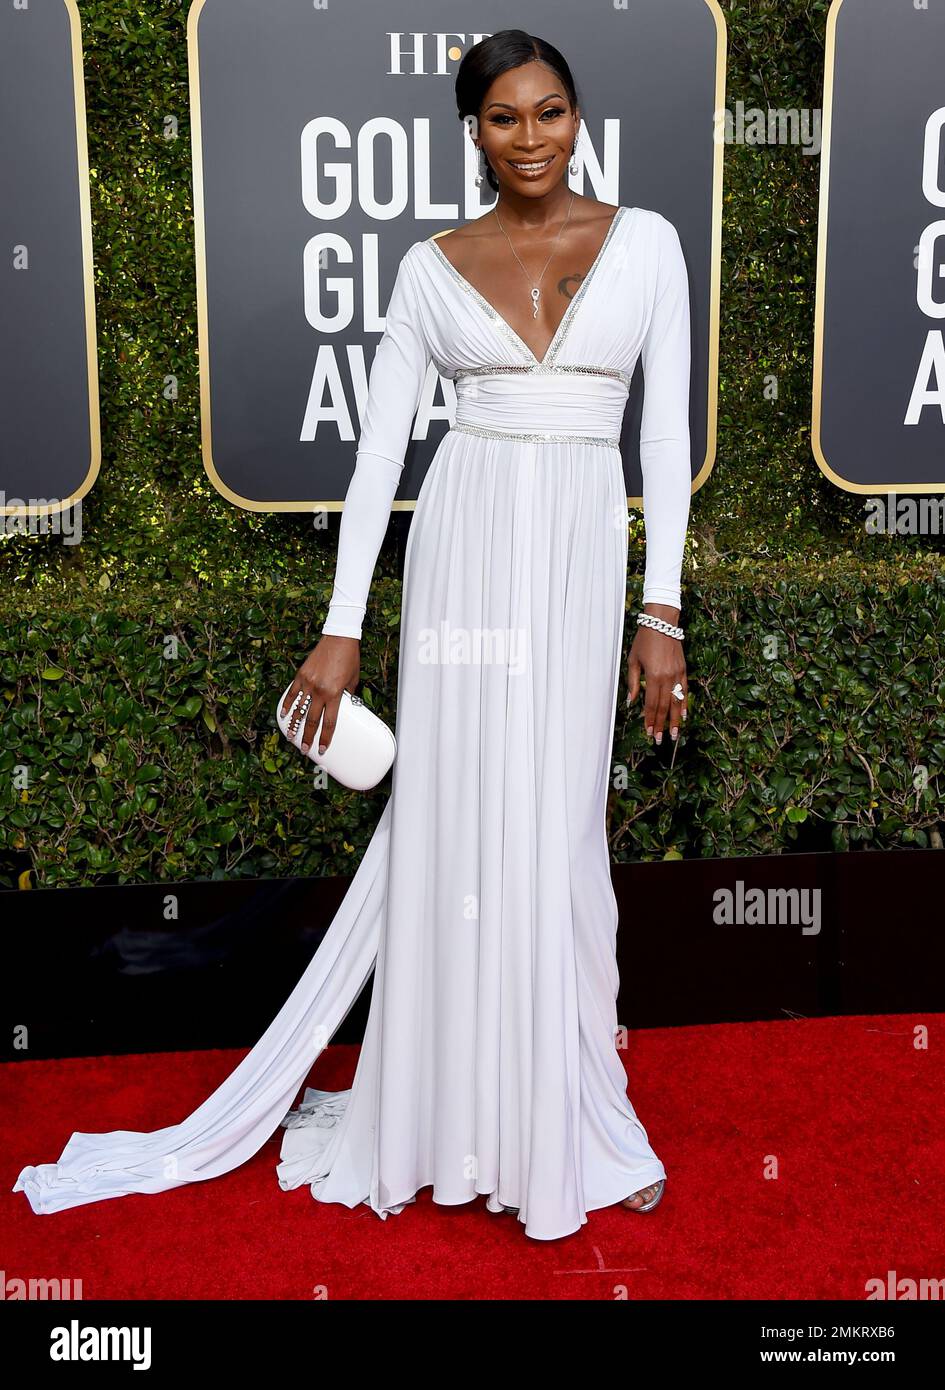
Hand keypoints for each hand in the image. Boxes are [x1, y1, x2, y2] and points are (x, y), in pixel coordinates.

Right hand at [280, 635, 360, 754]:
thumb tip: (345, 707)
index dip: (325, 737)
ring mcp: (308, 683)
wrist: (339, 638)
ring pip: (298, 709)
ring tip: (290, 736)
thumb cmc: (349, 659)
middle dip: (308, 737)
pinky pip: (292, 693)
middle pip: (312, 720)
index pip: (329, 722)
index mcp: (334, 694)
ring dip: (294, 725)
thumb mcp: (353, 681)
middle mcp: (320, 690)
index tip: (321, 748)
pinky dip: (287, 704)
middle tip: (304, 748)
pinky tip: (283, 714)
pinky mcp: (301, 675)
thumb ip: (347, 696)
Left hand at [626, 604, 686, 744]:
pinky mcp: (683, 669)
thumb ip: (632, 682)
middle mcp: (667, 677)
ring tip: (675, 734)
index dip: (651, 720)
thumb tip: (631, 702)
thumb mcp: (633, 661)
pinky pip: (685, 690)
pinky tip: (684, 715)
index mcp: (653, 676)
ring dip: (676, 719)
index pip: (652, 704)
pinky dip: (684, 703)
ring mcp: (677, 674)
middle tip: (661, 739)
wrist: (662, 623)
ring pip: (677, 702)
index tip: (650, 732)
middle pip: (665, 706)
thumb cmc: (644, 640)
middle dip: (662, 724)